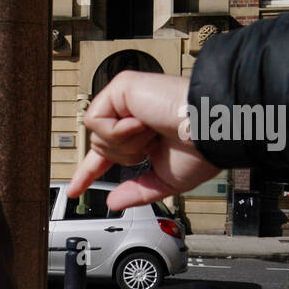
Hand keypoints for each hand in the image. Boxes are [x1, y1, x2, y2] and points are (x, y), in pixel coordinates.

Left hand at [67, 71, 219, 210]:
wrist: (212, 130)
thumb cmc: (202, 149)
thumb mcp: (166, 180)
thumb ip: (138, 191)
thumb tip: (114, 202)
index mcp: (142, 136)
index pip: (108, 156)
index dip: (90, 173)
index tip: (76, 190)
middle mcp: (133, 115)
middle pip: (99, 147)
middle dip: (123, 155)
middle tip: (151, 144)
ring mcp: (126, 98)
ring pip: (97, 136)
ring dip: (125, 143)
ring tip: (152, 131)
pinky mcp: (121, 86)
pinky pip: (96, 120)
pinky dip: (119, 130)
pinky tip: (143, 122)